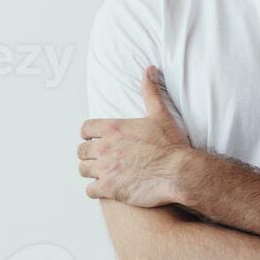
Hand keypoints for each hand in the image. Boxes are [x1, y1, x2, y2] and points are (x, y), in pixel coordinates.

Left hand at [79, 66, 191, 206]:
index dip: (89, 134)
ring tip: (103, 173)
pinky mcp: (109, 189)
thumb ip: (150, 91)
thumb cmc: (170, 144)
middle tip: (101, 158)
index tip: (95, 139)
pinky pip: (90, 190)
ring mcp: (105, 169)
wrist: (179, 172)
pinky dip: (96, 190)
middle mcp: (104, 148)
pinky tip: (107, 188)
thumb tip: (149, 70)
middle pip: (81, 151)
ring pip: (83, 170)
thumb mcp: (160, 114)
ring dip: (91, 172)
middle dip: (90, 154)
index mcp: (112, 128)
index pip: (85, 129)